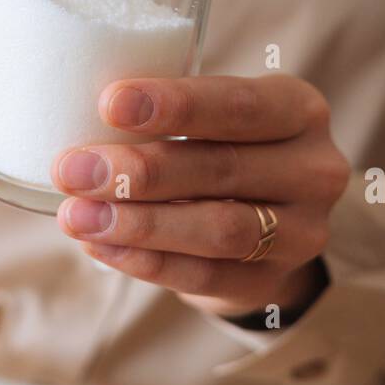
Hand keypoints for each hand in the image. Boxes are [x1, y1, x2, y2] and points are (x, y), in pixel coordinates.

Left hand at [53, 75, 349, 320]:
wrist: (268, 222)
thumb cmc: (222, 146)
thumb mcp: (215, 116)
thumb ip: (166, 113)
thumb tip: (70, 111)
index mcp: (299, 109)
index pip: (239, 104)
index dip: (175, 104)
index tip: (109, 102)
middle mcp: (314, 169)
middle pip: (223, 169)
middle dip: (139, 170)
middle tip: (73, 169)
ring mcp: (302, 232)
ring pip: (218, 229)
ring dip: (139, 223)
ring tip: (76, 215)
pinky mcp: (272, 282)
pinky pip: (205, 276)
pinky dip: (147, 262)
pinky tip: (101, 247)